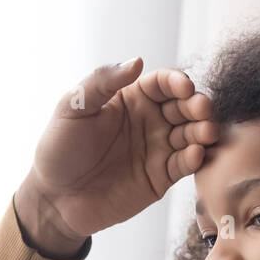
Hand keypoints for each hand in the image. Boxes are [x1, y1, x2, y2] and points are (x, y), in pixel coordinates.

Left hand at [14, 59, 218, 255]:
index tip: (184, 87)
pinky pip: (184, 165)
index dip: (177, 82)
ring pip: (190, 134)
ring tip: (205, 132)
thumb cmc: (59, 149)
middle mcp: (149, 121)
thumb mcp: (73, 108)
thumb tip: (137, 61)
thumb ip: (102, 82)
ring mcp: (157, 149)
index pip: (163, 83)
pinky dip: (194, 159)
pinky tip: (195, 154)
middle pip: (183, 107)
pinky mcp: (161, 177)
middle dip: (197, 105)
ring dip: (202, 131)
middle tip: (201, 109)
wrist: (53, 199)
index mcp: (131, 99)